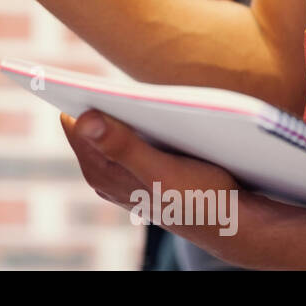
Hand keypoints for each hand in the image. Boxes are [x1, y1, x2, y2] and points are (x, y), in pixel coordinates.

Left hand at [60, 109, 249, 261]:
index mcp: (99, 171)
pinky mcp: (137, 174)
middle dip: (110, 106)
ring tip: (155, 110)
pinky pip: (128, 140)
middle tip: (139, 96)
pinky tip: (165, 126)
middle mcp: (102, 174)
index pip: (73, 120)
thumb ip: (122, 145)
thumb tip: (83, 119)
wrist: (232, 222)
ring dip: (129, 116)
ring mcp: (118, 176)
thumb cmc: (203, 197)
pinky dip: (143, 129)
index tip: (104, 82)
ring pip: (111, 130)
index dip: (86, 98)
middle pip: (91, 124)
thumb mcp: (163, 170)